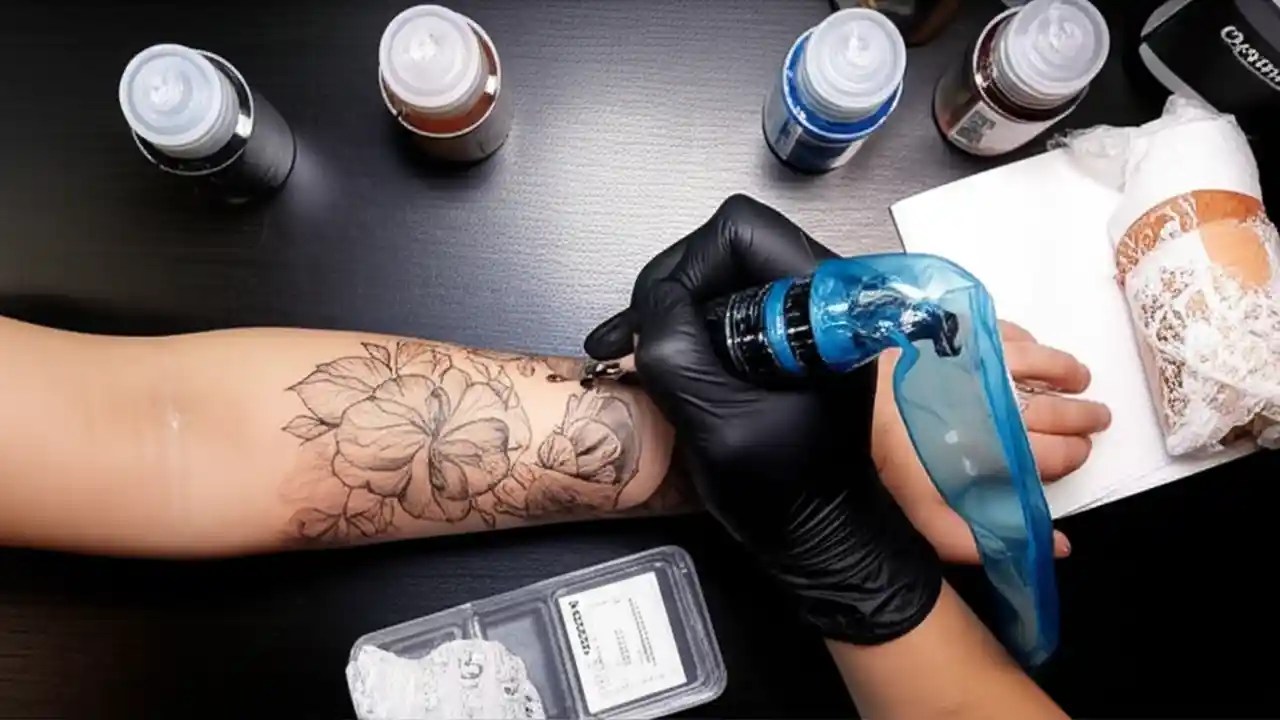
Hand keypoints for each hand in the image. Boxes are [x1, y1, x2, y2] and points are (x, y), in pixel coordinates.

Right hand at [585, 195, 941, 643]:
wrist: (819, 535)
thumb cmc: (785, 493)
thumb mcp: (716, 424)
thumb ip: (677, 351)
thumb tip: (650, 299)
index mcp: (823, 306)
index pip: (739, 233)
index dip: (683, 268)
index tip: (653, 322)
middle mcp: (816, 295)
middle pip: (722, 247)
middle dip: (667, 290)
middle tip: (627, 338)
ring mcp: (798, 315)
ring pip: (714, 275)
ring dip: (665, 310)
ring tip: (623, 349)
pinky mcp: (780, 337)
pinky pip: (719, 307)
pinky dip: (677, 328)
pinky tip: (641, 355)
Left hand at [874, 322, 1111, 562]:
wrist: (841, 405)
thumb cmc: (882, 461)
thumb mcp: (927, 516)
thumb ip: (983, 540)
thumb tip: (1054, 548)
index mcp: (990, 446)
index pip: (1054, 452)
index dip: (1074, 454)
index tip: (1080, 452)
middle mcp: (992, 402)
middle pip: (1056, 408)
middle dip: (1084, 416)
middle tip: (1097, 417)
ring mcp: (976, 363)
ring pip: (1040, 362)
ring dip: (1066, 371)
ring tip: (1079, 379)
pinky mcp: (955, 334)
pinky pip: (1004, 332)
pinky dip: (1027, 340)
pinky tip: (1034, 348)